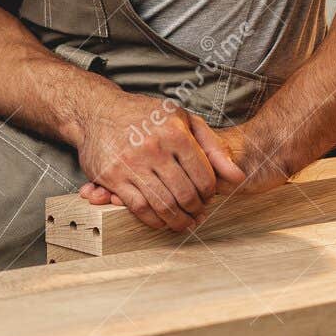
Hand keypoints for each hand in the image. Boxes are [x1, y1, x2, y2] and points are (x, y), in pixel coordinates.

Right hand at [77, 109, 290, 231]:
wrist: (98, 111)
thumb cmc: (145, 115)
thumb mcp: (183, 119)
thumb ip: (212, 146)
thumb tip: (238, 176)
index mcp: (174, 133)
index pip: (203, 177)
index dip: (209, 193)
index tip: (207, 198)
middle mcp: (153, 149)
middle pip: (185, 195)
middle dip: (195, 210)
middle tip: (198, 214)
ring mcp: (132, 164)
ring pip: (163, 205)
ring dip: (178, 221)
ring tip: (184, 223)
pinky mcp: (113, 177)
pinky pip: (139, 208)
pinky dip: (154, 221)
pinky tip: (162, 221)